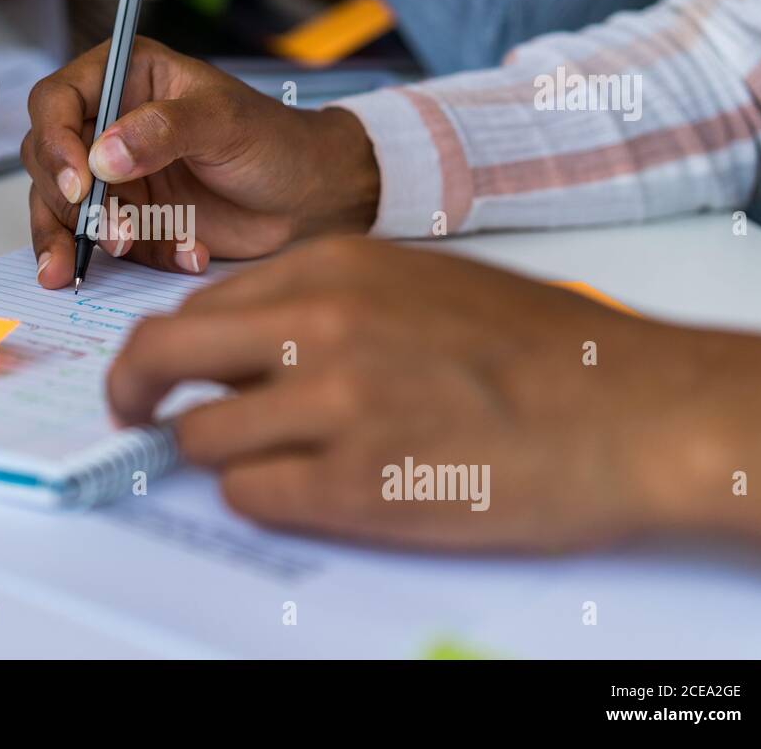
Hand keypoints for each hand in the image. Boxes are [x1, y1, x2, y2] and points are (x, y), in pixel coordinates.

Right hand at [22, 37, 379, 287]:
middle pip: (46, 160)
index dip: (55, 140)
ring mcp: (114, 176)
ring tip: (121, 250)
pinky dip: (135, 257)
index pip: (57, 100)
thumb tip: (103, 154)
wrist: (310, 200)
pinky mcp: (128, 220)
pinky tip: (186, 255)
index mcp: (125, 77)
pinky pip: (103, 243)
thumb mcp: (225, 122)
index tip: (78, 180)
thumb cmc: (276, 142)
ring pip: (61, 208)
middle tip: (106, 229)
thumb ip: (164, 129)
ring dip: (78, 238)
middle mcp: (108, 124)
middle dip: (68, 200)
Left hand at [107, 235, 760, 551]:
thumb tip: (244, 346)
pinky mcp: (355, 485)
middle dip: (135, 390)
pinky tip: (302, 488)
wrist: (628, 408)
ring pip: (200, 434)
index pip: (197, 305)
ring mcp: (331, 405)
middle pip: (163, 355)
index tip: (166, 371)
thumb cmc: (533, 346)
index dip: (173, 346)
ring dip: (214, 451)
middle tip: (133, 414)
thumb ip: (322, 304)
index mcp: (331, 265)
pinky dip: (258, 495)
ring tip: (258, 458)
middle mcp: (316, 325)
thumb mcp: (415, 282)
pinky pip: (249, 494)